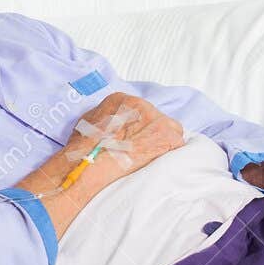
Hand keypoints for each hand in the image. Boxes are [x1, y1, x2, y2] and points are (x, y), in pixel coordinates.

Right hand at [68, 93, 184, 186]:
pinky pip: (178, 146)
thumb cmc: (86, 148)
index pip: (140, 110)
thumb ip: (105, 117)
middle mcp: (142, 105)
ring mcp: (158, 120)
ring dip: (163, 143)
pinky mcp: (169, 137)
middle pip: (156, 119)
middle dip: (152, 134)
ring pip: (170, 131)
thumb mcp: (88, 123)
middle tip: (143, 150)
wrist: (92, 162)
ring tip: (151, 159)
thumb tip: (109, 123)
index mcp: (122, 100)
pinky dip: (171, 155)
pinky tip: (159, 164)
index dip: (140, 126)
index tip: (137, 137)